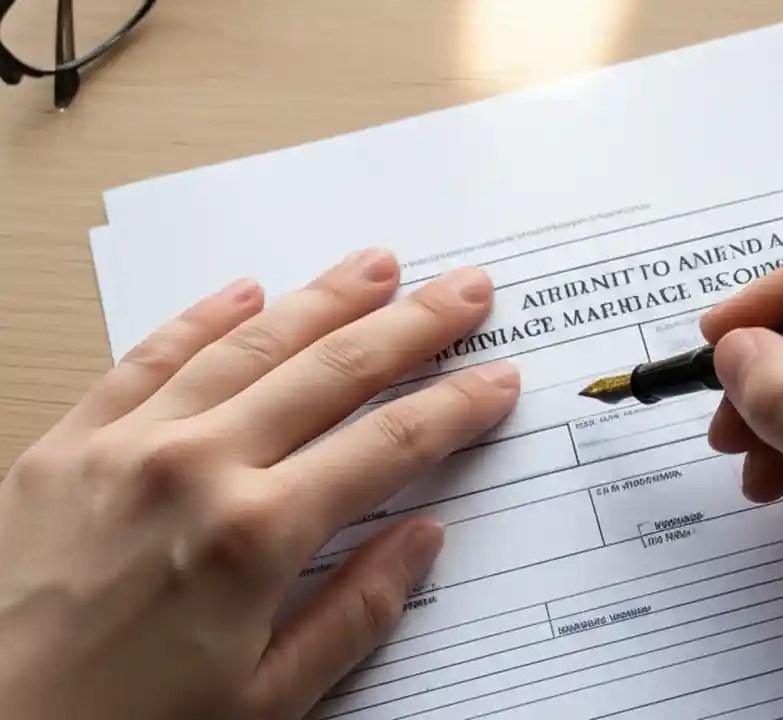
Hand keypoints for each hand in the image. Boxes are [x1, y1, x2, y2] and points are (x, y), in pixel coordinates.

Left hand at [0, 251, 518, 719]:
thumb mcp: (267, 703)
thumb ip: (355, 612)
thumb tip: (423, 538)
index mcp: (258, 536)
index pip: (389, 444)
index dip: (455, 407)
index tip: (496, 379)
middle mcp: (198, 468)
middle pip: (333, 372)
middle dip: (412, 326)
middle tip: (464, 289)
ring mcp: (126, 446)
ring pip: (249, 346)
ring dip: (323, 300)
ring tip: (378, 265)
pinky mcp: (66, 445)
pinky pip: (146, 358)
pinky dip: (202, 318)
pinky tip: (247, 289)